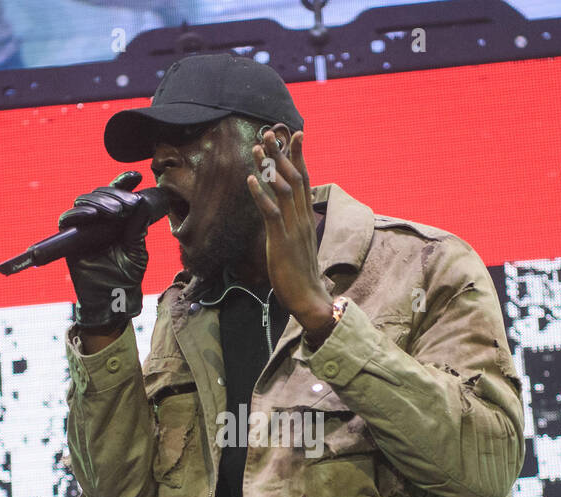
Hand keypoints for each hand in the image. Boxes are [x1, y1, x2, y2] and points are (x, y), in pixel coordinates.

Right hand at [62, 170, 150, 328]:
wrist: (113, 299)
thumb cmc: (127, 276)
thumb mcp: (137, 249)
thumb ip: (138, 226)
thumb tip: (143, 201)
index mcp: (117, 219)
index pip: (117, 195)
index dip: (124, 183)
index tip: (137, 177)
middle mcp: (99, 220)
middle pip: (100, 194)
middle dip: (115, 195)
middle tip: (129, 204)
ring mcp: (83, 227)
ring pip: (84, 202)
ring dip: (100, 201)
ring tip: (116, 212)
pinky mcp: (69, 238)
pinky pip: (68, 219)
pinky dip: (79, 213)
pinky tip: (92, 214)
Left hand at [245, 130, 333, 334]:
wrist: (309, 298)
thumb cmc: (301, 274)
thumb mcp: (299, 244)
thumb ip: (293, 227)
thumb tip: (285, 217)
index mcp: (306, 217)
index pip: (305, 180)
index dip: (300, 156)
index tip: (296, 134)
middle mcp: (302, 218)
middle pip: (294, 178)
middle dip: (283, 153)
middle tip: (270, 133)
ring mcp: (293, 228)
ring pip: (283, 190)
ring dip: (270, 168)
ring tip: (257, 149)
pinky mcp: (282, 241)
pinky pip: (271, 213)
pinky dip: (261, 195)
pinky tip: (251, 180)